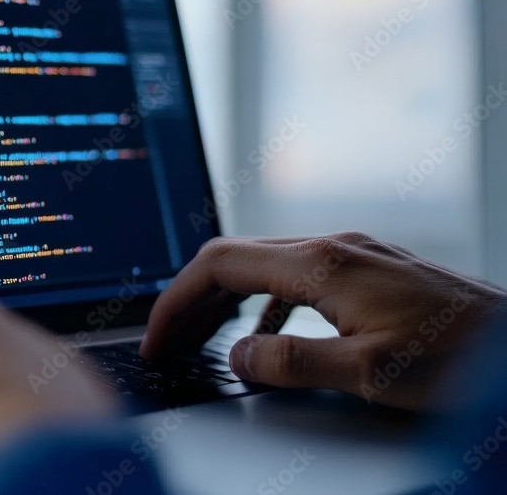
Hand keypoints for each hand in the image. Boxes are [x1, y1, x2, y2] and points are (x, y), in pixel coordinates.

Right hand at [139, 232, 506, 408]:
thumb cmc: (463, 358)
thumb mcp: (370, 373)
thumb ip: (291, 362)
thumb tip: (237, 356)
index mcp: (322, 264)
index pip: (219, 265)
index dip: (175, 301)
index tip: (156, 339)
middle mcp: (332, 246)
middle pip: (234, 258)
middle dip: (190, 299)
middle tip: (167, 342)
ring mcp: (354, 253)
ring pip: (263, 264)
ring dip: (224, 300)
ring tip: (202, 339)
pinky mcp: (371, 268)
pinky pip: (295, 276)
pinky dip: (263, 304)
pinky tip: (266, 335)